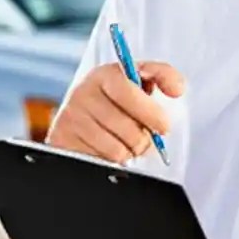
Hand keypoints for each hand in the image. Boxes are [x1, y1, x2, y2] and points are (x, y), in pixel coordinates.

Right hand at [47, 61, 185, 163]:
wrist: (83, 112)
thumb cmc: (119, 97)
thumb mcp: (140, 79)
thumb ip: (164, 76)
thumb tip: (177, 89)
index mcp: (105, 75)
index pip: (127, 92)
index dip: (150, 113)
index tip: (163, 126)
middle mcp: (83, 93)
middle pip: (128, 130)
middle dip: (143, 139)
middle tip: (143, 135)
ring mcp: (71, 118)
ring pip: (117, 151)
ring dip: (128, 151)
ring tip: (124, 140)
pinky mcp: (62, 141)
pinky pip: (101, 163)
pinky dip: (111, 161)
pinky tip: (108, 148)